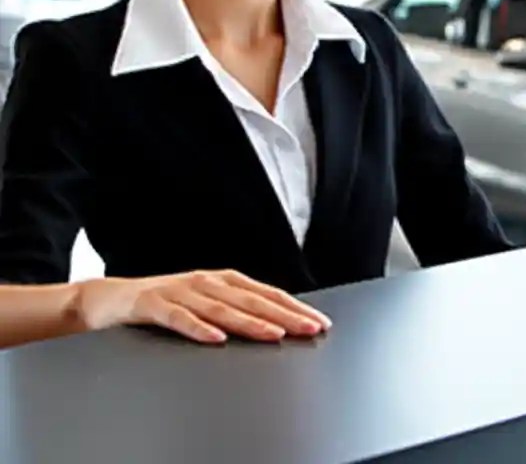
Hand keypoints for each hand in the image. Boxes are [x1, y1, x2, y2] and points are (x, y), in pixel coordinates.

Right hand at [73, 270, 331, 343]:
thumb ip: (236, 312)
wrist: (109, 299)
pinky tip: (216, 339)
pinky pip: (178, 318)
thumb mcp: (205, 305)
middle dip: (284, 315)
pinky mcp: (152, 304)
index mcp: (223, 281)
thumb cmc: (164, 303)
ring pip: (221, 309)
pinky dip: (198, 328)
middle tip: (310, 329)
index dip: (295, 308)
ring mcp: (179, 291)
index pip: (267, 294)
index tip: (320, 323)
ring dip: (250, 322)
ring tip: (274, 334)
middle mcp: (206, 282)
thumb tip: (278, 326)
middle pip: (251, 300)